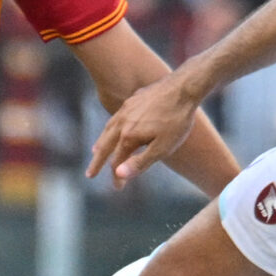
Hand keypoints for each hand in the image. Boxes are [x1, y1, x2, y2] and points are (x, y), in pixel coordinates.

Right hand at [88, 68, 205, 185]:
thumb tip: (118, 174)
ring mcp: (127, 108)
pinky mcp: (134, 99)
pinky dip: (112, 127)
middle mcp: (122, 122)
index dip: (117, 177)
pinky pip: (118, 117)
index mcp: (128, 136)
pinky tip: (116, 127)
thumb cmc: (177, 121)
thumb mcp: (162, 148)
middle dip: (97, 161)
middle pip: (105, 145)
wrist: (184, 88)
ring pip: (109, 129)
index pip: (117, 161)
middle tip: (90, 174)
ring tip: (96, 151)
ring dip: (101, 142)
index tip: (118, 188)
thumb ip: (140, 162)